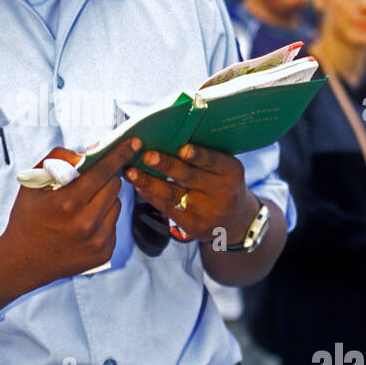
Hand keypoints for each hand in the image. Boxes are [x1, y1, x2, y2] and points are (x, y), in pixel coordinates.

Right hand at [0, 136, 142, 287]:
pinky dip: (103, 219)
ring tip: (83, 206)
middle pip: (114, 185)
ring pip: (117, 204)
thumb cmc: (26, 218)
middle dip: (105, 177)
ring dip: (105, 199)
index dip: (119, 153)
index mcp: (68, 202)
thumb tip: (87, 152)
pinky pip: (114, 224)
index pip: (102, 170)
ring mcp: (98, 240)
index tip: (135, 142)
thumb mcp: (32, 184)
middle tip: (91, 180)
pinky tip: (84, 225)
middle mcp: (86, 223)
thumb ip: (58, 159)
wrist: (22, 262)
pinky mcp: (104, 253)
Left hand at [124, 143, 257, 244]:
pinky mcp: (193, 227)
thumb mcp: (224, 169)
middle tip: (147, 156)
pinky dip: (150, 195)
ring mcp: (207, 214)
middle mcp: (222, 195)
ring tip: (131, 172)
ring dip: (149, 182)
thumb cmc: (222, 183)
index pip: (214, 162)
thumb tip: (166, 137)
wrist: (234, 221)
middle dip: (167, 166)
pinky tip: (137, 185)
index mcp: (232, 173)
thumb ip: (203, 156)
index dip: (199, 156)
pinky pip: (167, 209)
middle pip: (190, 178)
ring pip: (174, 196)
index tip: (182, 148)